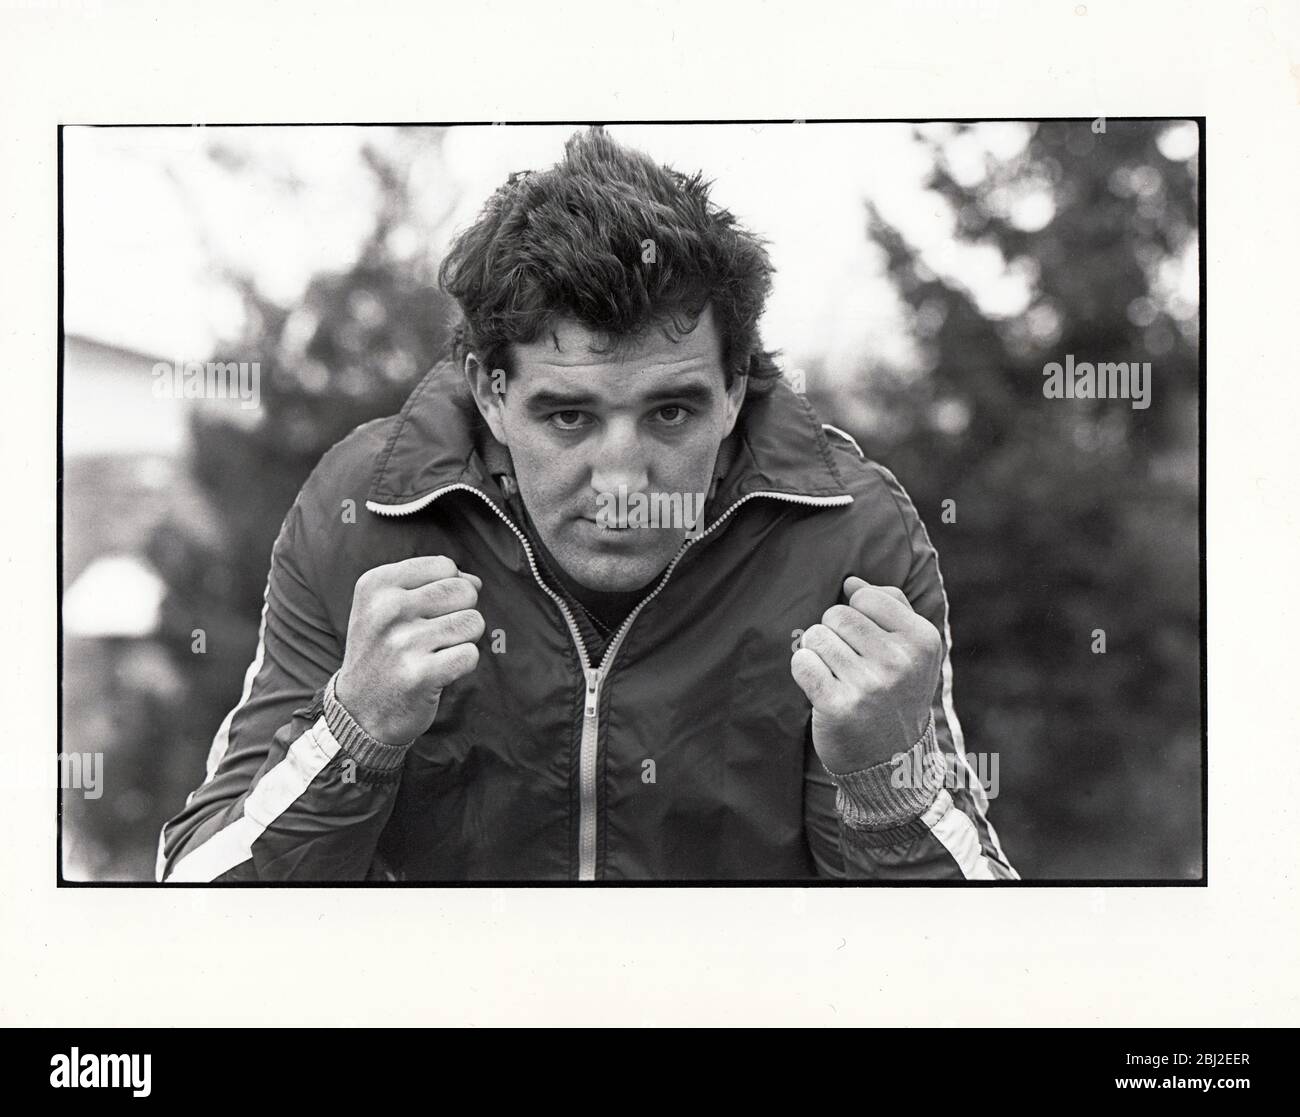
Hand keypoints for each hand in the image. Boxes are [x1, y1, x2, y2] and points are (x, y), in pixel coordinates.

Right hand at [334, 556, 483, 743]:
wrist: (358, 711)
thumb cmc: (382, 651)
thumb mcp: (388, 606)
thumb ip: (432, 583)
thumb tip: (475, 581)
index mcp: (376, 584)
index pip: (445, 566)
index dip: (447, 590)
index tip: (422, 613)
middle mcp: (387, 609)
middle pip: (464, 591)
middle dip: (459, 613)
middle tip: (431, 637)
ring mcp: (403, 642)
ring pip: (473, 622)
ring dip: (462, 640)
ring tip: (432, 654)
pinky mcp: (421, 674)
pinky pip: (471, 654)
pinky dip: (461, 665)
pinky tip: (437, 672)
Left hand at [791, 576, 941, 774]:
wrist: (893, 763)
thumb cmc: (897, 695)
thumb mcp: (912, 650)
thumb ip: (889, 606)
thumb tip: (850, 581)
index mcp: (923, 639)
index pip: (865, 596)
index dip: (857, 615)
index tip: (868, 643)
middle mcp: (899, 660)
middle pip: (836, 614)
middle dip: (834, 634)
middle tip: (849, 663)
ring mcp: (869, 684)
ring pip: (815, 636)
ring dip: (817, 653)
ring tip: (837, 676)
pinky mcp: (838, 705)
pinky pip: (801, 662)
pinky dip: (803, 670)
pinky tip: (819, 686)